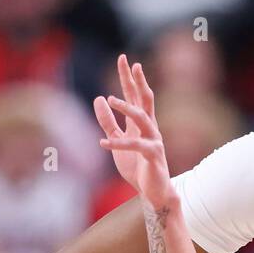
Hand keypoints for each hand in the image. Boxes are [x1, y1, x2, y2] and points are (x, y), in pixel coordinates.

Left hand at [94, 56, 173, 209]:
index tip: (125, 59)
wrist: (154, 193)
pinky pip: (135, 146)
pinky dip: (118, 144)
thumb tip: (99, 98)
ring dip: (126, 108)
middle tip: (131, 63)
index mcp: (142, 124)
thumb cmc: (137, 167)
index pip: (136, 96)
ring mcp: (154, 140)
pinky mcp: (153, 155)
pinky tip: (102, 143)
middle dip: (137, 81)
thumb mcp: (117, 142)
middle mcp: (150, 128)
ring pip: (142, 118)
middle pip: (144, 99)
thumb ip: (108, 122)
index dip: (130, 78)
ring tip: (111, 99)